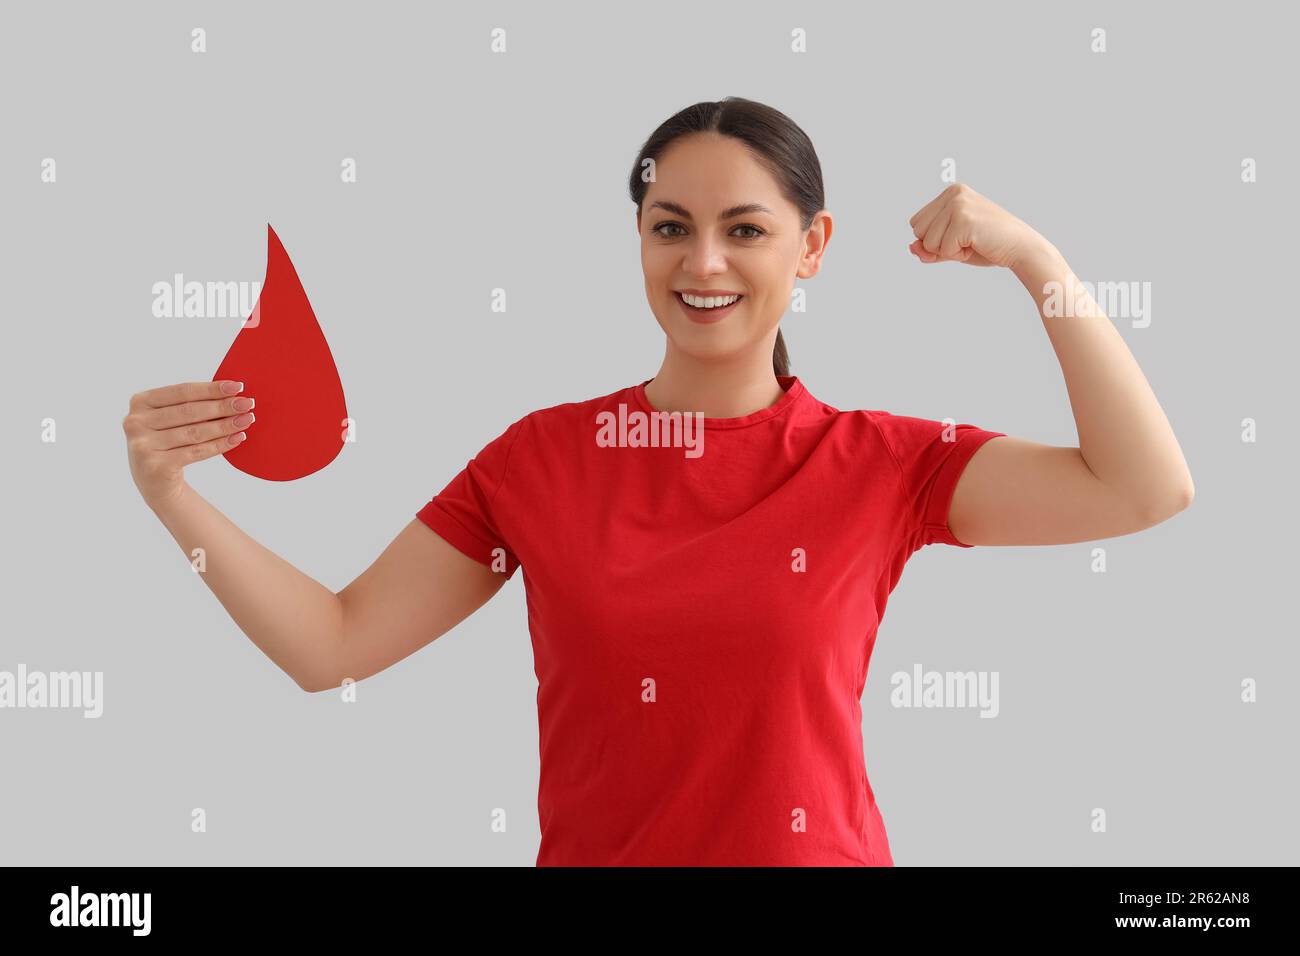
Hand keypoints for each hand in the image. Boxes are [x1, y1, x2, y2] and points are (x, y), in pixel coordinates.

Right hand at [123, 380, 256, 509]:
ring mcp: (143, 445)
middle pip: (190, 411)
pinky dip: (220, 444)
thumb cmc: (167, 442)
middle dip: (222, 406)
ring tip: (247, 420)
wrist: (154, 482)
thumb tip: (232, 393)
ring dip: (225, 425)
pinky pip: (196, 452)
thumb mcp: (170, 419)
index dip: (211, 389)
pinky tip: (237, 438)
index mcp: (140, 402)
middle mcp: (135, 422)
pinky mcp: (155, 466)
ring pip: (195, 432)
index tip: (238, 387)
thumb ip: (190, 404)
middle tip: (248, 404)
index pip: (182, 391)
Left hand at [907, 182, 1043, 268]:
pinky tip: (977, 245)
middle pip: (917, 230)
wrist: (1020, 248)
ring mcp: (958, 204)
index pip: (916, 223)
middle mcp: (953, 193)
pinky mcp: (964, 219)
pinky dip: (958, 255)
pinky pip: (943, 249)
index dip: (934, 238)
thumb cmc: (987, 246)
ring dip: (949, 251)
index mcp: (951, 192)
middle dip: (938, 244)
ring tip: (973, 241)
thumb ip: (929, 248)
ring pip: (927, 242)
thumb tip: (911, 247)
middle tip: (967, 240)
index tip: (961, 235)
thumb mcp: (952, 246)